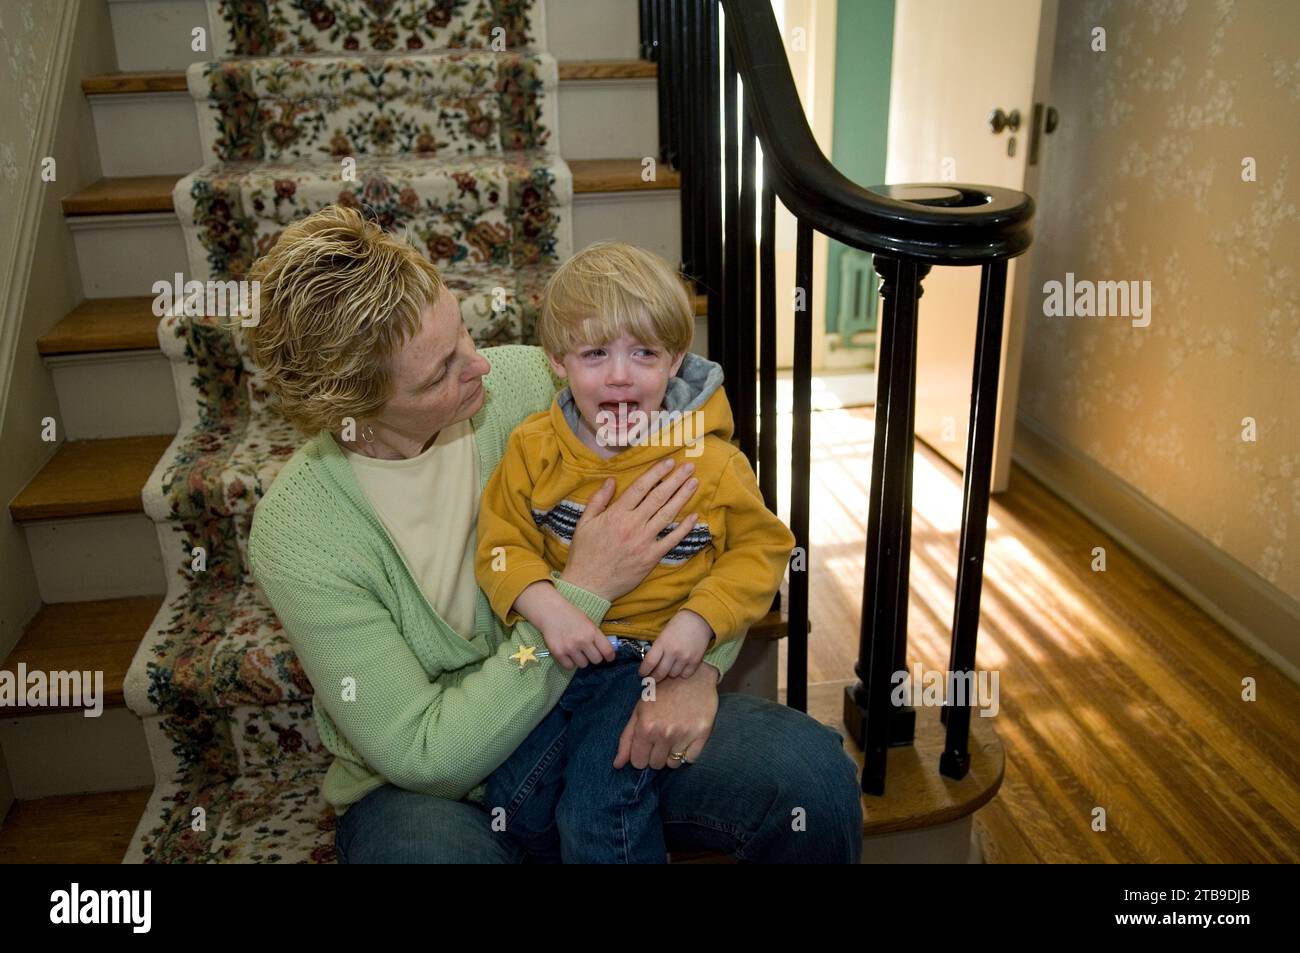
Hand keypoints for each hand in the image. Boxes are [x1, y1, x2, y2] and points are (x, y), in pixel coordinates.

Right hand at [514, 581, 615, 669]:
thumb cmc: (571, 616)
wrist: (550, 612)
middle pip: (596, 660)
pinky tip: (568, 654)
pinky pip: (569, 666)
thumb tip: (607, 652)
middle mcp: (582, 641)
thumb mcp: (588, 622)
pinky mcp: (559, 653)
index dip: (610, 656)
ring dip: (581, 660)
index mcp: (592, 631)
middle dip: (594, 657)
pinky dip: (570, 662)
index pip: (607, 651)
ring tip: (576, 651)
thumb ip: (597, 636)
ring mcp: (570, 648)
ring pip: (583, 665)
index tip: (609, 658)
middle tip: (589, 652)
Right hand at [559, 458, 700, 602]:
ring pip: (667, 515)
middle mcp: (632, 525)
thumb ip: (598, 500)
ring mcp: (643, 542)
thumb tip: (611, 480)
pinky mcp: (650, 558)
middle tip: (689, 467)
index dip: (656, 472)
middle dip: (675, 480)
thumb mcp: (584, 523)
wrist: (588, 585)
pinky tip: (694, 517)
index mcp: (616, 514)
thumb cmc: (584, 554)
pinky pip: (671, 540)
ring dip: (682, 497)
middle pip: (658, 497)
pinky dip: (684, 529)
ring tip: (694, 483)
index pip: (640, 487)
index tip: (669, 461)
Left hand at [614, 662, 719, 770]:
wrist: (693, 676)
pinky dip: (687, 753)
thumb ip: (627, 739)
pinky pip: (690, 759)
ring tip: (673, 736)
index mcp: (646, 727)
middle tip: (660, 737)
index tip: (646, 745)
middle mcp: (664, 733)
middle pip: (656, 765)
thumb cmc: (662, 692)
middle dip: (655, 754)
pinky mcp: (702, 734)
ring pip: (673, 764)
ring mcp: (684, 735)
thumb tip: (617, 765)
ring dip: (671, 754)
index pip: (638, 762)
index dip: (640, 755)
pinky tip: (685, 737)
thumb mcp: (639, 710)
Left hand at [639, 610, 712, 681]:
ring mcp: (685, 658)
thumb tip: (651, 663)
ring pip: (673, 675)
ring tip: (670, 666)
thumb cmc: (678, 624)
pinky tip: (681, 666)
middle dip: (655, 677)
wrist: (699, 619)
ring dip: (669, 673)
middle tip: (653, 677)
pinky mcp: (695, 661)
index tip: (642, 673)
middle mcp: (673, 652)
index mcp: (662, 643)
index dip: (644, 671)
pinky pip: (685, 675)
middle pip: (660, 673)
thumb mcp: (663, 634)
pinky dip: (681, 673)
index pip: (650, 662)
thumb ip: (658, 648)